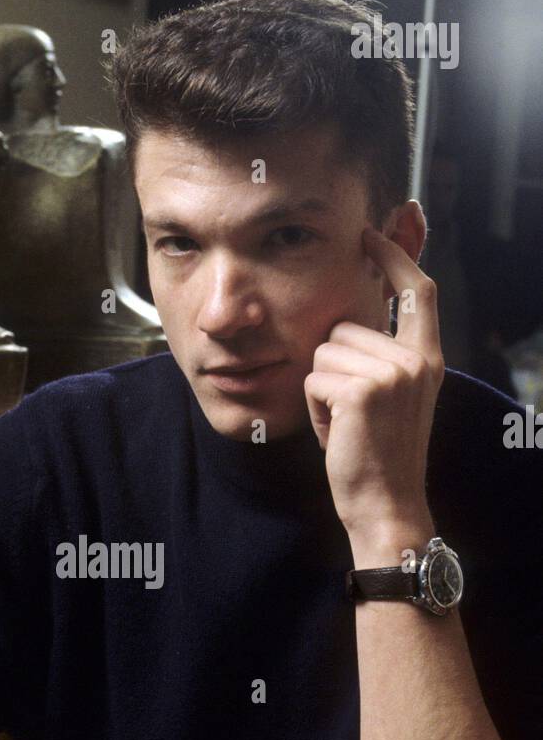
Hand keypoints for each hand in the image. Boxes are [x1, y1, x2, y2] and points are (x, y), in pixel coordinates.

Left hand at [303, 226, 444, 538]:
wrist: (385, 505)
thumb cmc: (379, 457)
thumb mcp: (393, 399)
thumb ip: (384, 357)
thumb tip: (351, 324)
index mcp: (428, 359)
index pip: (416, 291)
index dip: (394, 257)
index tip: (371, 234)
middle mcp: (415, 360)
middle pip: (344, 330)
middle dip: (332, 370)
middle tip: (353, 415)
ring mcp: (391, 374)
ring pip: (322, 353)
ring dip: (321, 391)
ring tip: (346, 425)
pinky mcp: (361, 391)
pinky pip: (312, 379)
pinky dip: (314, 409)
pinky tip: (337, 434)